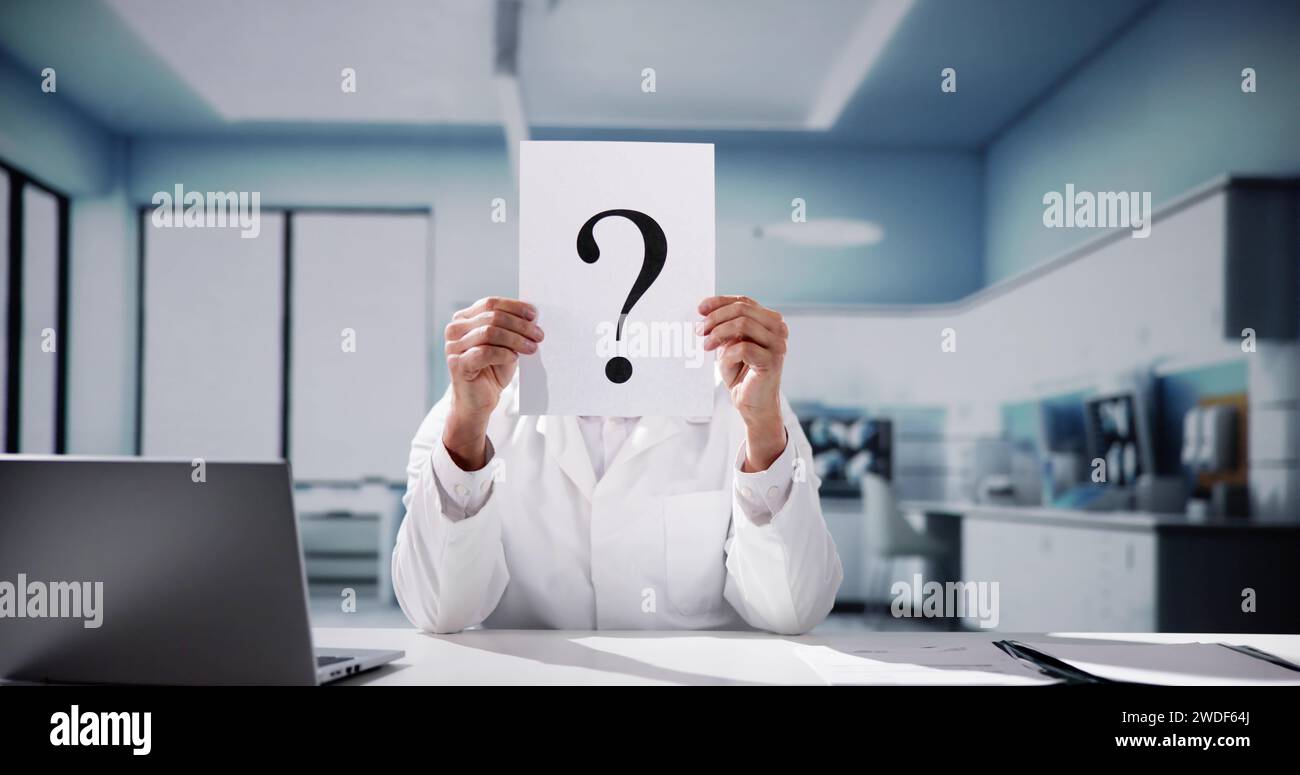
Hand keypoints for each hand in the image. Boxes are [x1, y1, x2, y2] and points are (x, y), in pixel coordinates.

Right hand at [443, 296, 542, 468]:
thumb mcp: (504, 344)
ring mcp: (453, 347)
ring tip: (532, 348)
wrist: (478, 401)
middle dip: (520, 325)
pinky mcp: (458, 364)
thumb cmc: (492, 370)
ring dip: (516, 339)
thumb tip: (532, 315)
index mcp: (463, 319)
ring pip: (490, 332)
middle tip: (539, 335)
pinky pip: (485, 352)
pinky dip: (504, 353)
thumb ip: (512, 327)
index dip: (515, 307)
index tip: (534, 315)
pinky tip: (514, 358)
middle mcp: (454, 330)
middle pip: (492, 317)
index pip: (490, 303)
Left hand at [699, 295, 788, 471]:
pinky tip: (722, 363)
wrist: (752, 405)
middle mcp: (778, 329)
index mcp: (770, 321)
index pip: (744, 302)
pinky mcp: (772, 361)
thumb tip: (704, 310)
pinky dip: (727, 354)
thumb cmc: (741, 374)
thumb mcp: (729, 344)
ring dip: (719, 333)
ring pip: (743, 324)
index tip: (700, 309)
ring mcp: (778, 345)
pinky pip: (743, 348)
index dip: (719, 302)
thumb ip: (724, 326)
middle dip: (715, 318)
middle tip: (699, 331)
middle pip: (742, 309)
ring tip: (706, 346)